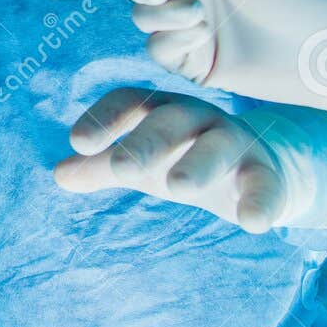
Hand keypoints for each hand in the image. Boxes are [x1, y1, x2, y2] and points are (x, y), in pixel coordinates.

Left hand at [55, 89, 326, 231]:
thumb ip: (103, 166)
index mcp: (162, 111)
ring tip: (178, 188)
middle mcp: (198, 119)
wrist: (267, 167)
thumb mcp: (146, 163)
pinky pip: (266, 184)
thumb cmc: (189, 158)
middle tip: (123, 168)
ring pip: (219, 145)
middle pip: (172, 120)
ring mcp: (236, 144)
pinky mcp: (268, 174)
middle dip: (147, 141)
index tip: (77, 143)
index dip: (103, 119)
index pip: (130, 102)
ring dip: (199, 164)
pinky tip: (253, 223)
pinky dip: (260, 201)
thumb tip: (58, 174)